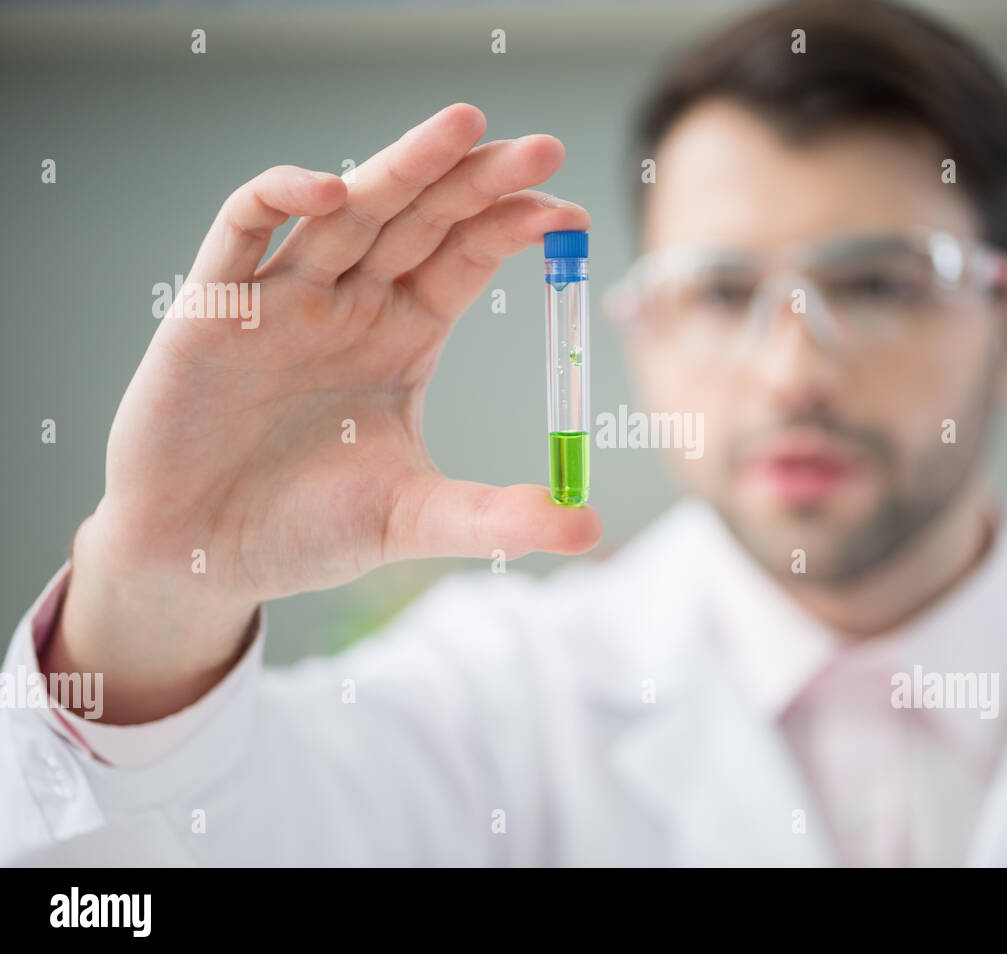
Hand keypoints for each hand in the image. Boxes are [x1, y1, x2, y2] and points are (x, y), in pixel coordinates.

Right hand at [51, 104, 599, 720]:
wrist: (200, 556)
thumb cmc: (303, 530)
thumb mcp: (412, 521)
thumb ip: (496, 519)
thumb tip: (589, 529)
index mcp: (402, 335)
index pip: (465, 257)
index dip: (513, 228)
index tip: (569, 214)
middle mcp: (350, 303)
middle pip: (421, 218)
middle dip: (478, 180)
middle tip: (543, 150)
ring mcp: (284, 297)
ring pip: (348, 210)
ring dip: (402, 166)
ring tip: (463, 127)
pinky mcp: (216, 306)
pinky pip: (242, 229)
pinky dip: (280, 198)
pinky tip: (333, 193)